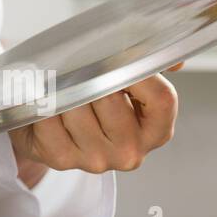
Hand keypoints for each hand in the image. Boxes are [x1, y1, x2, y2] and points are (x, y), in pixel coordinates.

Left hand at [9, 62, 180, 187]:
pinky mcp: (61, 158)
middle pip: (110, 98)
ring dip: (63, 89)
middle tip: (79, 66)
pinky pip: (48, 118)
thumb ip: (147, 68)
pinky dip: (42, 103)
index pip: (161, 97)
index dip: (138, 71)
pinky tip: (45, 101)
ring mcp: (96, 159)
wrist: (53, 132)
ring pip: (76, 106)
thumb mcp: (127, 86)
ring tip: (60, 83)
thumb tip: (174, 63)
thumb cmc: (95, 102)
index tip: (118, 56)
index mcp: (156, 131)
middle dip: (91, 76)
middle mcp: (130, 151)